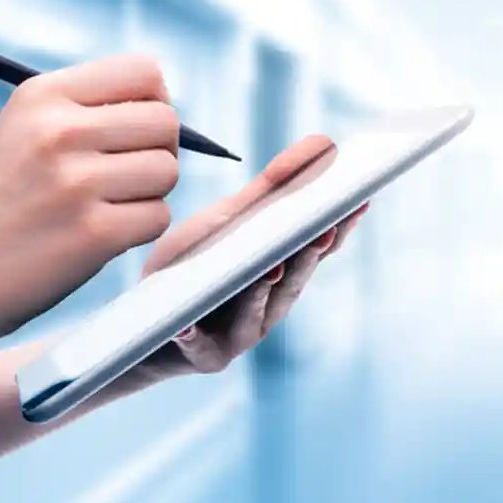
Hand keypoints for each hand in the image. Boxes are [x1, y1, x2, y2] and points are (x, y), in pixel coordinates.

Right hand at [0, 55, 179, 347]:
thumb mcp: (23, 131)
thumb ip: (87, 110)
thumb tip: (165, 107)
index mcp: (42, 96)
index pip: (144, 72)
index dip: (153, 103)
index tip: (133, 131)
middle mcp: (58, 131)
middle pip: (166, 123)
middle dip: (157, 151)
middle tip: (123, 177)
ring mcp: (77, 182)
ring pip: (168, 171)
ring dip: (149, 194)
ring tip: (105, 206)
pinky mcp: (95, 232)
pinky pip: (159, 217)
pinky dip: (139, 231)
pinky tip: (99, 236)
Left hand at [133, 135, 365, 378]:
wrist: (141, 329)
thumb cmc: (189, 270)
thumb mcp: (224, 223)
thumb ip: (267, 191)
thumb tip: (320, 144)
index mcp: (281, 273)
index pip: (317, 248)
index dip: (340, 226)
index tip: (361, 200)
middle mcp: (271, 307)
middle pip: (295, 280)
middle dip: (310, 255)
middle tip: (325, 230)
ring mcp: (241, 336)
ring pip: (257, 313)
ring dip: (262, 293)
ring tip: (268, 271)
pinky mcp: (204, 358)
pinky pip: (200, 346)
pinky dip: (194, 335)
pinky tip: (186, 324)